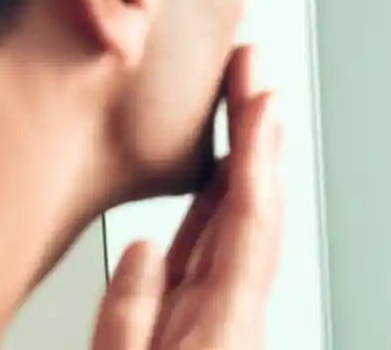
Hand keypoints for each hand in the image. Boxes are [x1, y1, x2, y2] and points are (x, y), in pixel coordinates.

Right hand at [91, 46, 282, 349]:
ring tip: (240, 97)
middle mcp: (231, 317)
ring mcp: (218, 319)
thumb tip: (145, 247)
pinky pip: (212, 249)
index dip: (256, 151)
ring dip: (242, 156)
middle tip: (252, 68)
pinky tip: (215, 174)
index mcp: (224, 328)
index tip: (260, 95)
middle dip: (256, 132)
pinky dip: (217, 199)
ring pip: (234, 224)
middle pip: (253, 208)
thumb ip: (131, 320)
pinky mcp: (199, 327)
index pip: (248, 221)